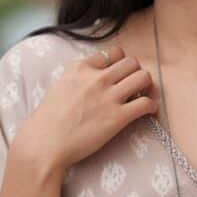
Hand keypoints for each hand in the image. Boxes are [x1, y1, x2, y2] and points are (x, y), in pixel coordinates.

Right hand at [11, 43, 159, 174]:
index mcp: (80, 68)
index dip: (120, 63)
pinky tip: (149, 111)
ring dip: (146, 86)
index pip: (113, 53)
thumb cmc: (47, 121)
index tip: (120, 74)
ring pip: (143, 77)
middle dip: (135, 72)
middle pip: (132, 62)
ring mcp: (108, 97)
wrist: (44, 144)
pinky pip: (146, 103)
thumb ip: (78, 78)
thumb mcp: (60, 86)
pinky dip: (151, 106)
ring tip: (142, 95)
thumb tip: (92, 79)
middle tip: (134, 85)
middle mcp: (96, 78)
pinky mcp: (118, 117)